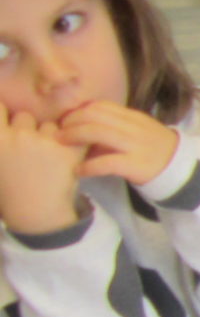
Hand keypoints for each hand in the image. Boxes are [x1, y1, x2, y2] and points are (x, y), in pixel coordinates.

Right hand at [0, 109, 85, 235]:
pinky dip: (73, 145)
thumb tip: (4, 105)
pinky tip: (67, 159)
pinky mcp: (68, 151)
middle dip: (29, 130)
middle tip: (30, 154)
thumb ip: (4, 136)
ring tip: (46, 161)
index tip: (9, 124)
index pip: (0, 108)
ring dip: (51, 137)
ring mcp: (44, 143)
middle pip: (26, 117)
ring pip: (49, 125)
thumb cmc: (14, 185)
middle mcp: (18, 137)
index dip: (5, 114)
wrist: (37, 211)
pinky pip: (74, 135)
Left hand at [60, 100, 178, 186]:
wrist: (182, 171)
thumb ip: (116, 126)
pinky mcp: (136, 165)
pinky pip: (107, 162)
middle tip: (59, 132)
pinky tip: (79, 170)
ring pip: (98, 132)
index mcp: (134, 118)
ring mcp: (136, 145)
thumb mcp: (138, 132)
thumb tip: (84, 126)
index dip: (79, 110)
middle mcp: (134, 127)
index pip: (101, 105)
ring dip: (75, 136)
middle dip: (71, 121)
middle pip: (95, 115)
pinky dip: (89, 166)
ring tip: (63, 144)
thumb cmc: (155, 152)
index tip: (67, 121)